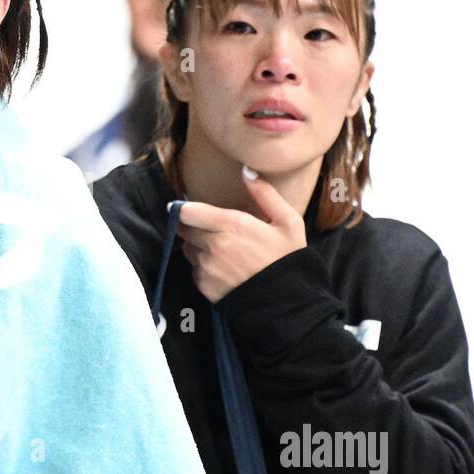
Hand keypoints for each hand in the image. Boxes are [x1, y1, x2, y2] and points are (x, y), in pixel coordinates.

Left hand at [177, 166, 306, 302]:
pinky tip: (225, 269)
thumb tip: (247, 171)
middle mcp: (213, 245)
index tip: (192, 210)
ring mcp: (206, 267)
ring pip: (188, 249)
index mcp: (231, 225)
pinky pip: (194, 270)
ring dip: (198, 247)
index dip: (185, 209)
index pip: (186, 212)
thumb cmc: (288, 260)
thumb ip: (265, 194)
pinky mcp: (204, 286)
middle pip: (184, 229)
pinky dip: (203, 267)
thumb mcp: (288, 222)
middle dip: (194, 227)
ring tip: (223, 251)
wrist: (288, 303)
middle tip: (215, 231)